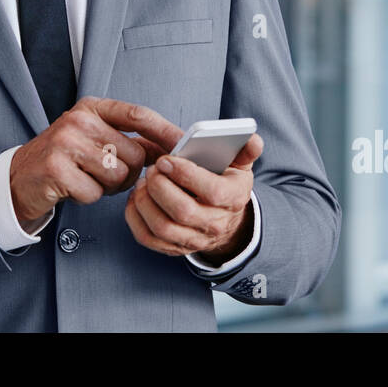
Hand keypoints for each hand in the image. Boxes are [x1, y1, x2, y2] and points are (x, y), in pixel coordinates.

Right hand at [10, 97, 182, 225]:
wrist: (19, 178)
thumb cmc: (65, 160)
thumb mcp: (95, 139)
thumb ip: (130, 141)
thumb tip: (171, 149)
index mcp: (92, 108)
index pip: (138, 115)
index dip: (164, 131)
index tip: (184, 144)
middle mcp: (78, 120)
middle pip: (134, 154)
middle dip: (128, 174)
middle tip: (106, 175)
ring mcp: (65, 143)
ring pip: (117, 175)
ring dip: (108, 187)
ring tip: (87, 179)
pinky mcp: (55, 168)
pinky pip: (94, 192)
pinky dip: (88, 196)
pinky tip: (73, 188)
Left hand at [125, 132, 263, 263]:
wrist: (224, 222)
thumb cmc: (225, 184)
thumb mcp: (239, 165)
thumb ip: (245, 149)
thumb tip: (252, 138)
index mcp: (234, 198)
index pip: (213, 191)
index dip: (186, 174)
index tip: (166, 160)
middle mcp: (215, 224)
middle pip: (183, 211)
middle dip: (161, 187)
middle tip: (152, 169)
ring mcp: (193, 239)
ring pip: (162, 227)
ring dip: (146, 201)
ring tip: (143, 181)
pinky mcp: (173, 248)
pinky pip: (148, 238)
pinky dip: (135, 217)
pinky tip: (137, 197)